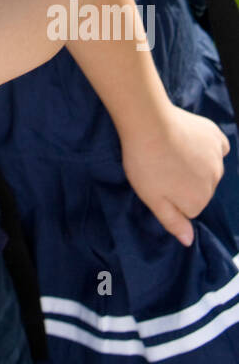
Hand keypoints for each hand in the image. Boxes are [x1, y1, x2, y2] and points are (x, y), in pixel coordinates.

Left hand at [120, 106, 229, 245]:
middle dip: (184, 182)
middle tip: (162, 166)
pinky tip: (191, 141)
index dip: (170, 197)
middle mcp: (214, 182)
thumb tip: (189, 241)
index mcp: (198, 200)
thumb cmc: (145, 163)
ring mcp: (217, 158)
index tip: (157, 183)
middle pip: (200, 189)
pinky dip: (208, 147)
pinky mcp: (215, 136)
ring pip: (208, 169)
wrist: (148, 122)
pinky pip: (218, 148)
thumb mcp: (152, 199)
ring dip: (194, 164)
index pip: (188, 208)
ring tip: (171, 151)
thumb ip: (172, 221)